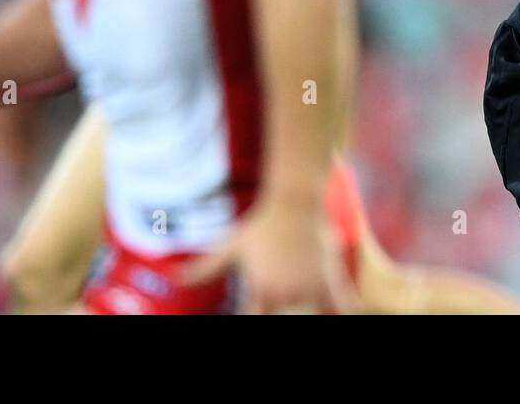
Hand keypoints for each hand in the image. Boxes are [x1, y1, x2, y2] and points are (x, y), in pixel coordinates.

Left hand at [180, 191, 356, 313]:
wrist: (294, 202)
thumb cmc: (261, 223)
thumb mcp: (230, 246)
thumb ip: (204, 268)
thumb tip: (173, 277)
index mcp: (258, 289)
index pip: (253, 318)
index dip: (255, 312)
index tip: (257, 305)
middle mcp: (281, 293)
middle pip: (281, 317)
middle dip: (280, 308)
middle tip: (281, 283)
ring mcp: (305, 288)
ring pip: (307, 314)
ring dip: (306, 307)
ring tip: (300, 289)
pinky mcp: (327, 280)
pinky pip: (339, 306)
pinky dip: (342, 310)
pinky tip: (345, 311)